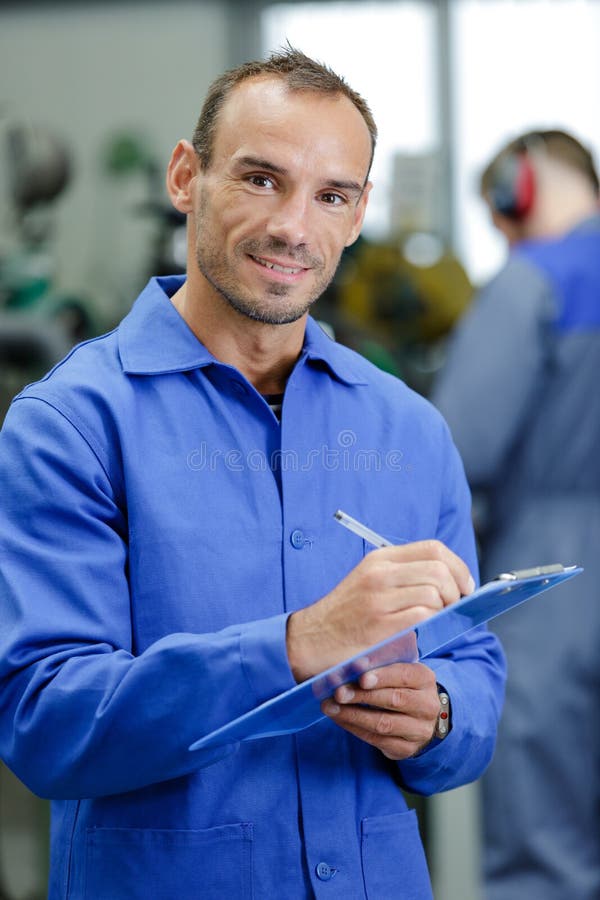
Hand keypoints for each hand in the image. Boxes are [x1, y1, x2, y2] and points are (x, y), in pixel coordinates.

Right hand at [286, 540, 473, 681]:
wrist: (310, 640)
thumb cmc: (346, 617)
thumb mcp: (370, 582)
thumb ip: (404, 577)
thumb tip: (451, 583)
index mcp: (380, 559)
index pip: (433, 549)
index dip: (458, 567)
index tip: (465, 585)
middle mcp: (380, 573)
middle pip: (439, 570)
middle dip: (457, 590)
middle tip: (455, 607)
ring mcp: (379, 598)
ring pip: (435, 592)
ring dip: (444, 610)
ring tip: (435, 622)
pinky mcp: (381, 625)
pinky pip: (423, 616)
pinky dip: (433, 624)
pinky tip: (425, 632)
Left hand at [321, 662, 440, 758]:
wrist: (420, 717)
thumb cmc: (401, 685)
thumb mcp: (398, 670)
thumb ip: (380, 665)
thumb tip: (351, 663)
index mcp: (425, 679)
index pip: (404, 675)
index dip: (382, 677)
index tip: (361, 678)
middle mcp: (427, 705)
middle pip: (394, 700)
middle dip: (362, 696)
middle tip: (338, 692)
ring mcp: (419, 730)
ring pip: (384, 723)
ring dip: (353, 715)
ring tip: (330, 707)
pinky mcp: (406, 749)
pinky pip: (376, 740)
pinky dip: (354, 728)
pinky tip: (338, 718)